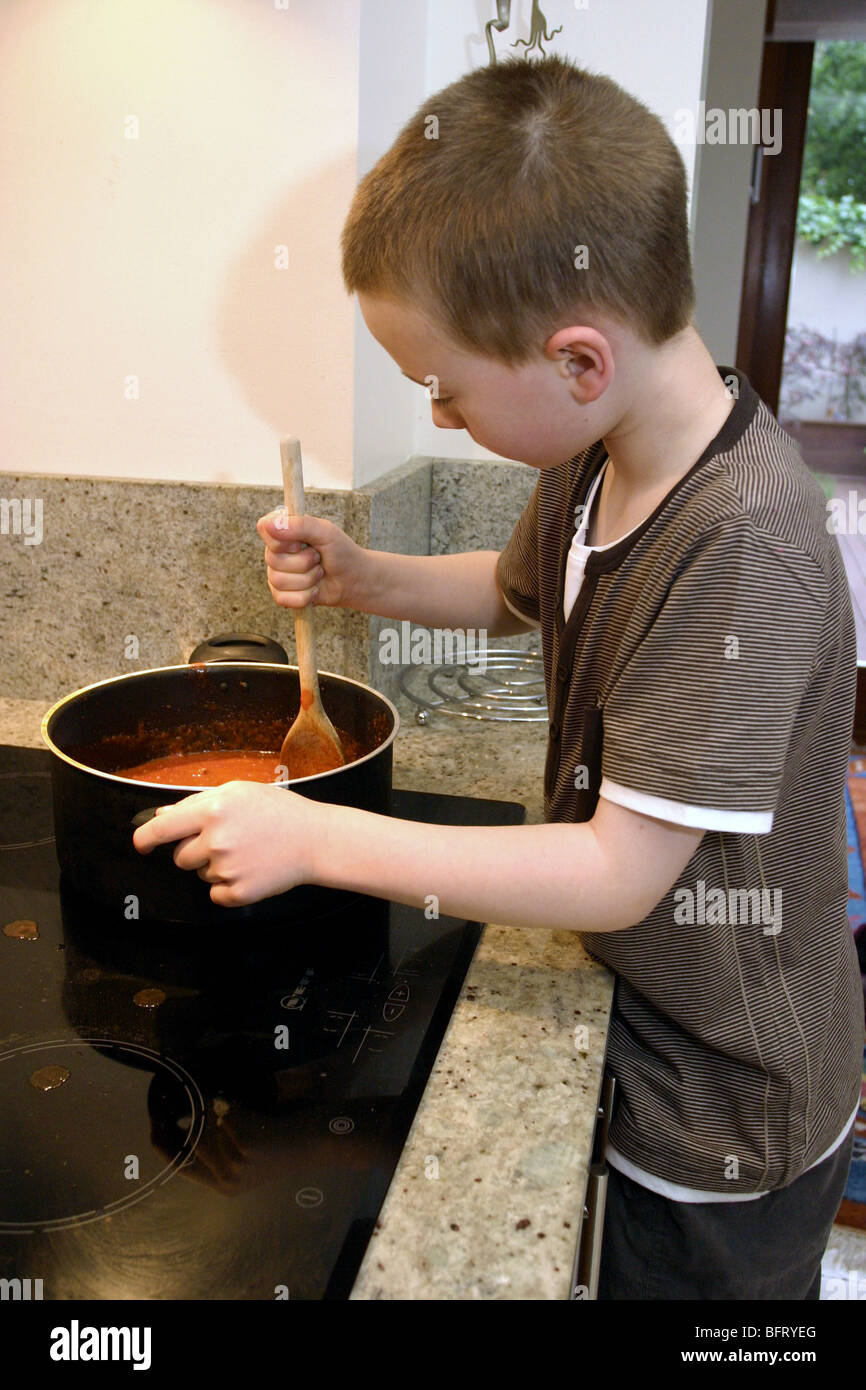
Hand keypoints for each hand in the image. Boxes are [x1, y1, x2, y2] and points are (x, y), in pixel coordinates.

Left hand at [131, 781, 320, 906]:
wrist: (316, 840)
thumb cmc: (279, 811)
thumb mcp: (239, 793)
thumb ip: (197, 803)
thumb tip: (161, 816)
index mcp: (212, 810)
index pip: (162, 829)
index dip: (145, 839)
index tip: (141, 844)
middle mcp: (215, 840)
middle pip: (180, 857)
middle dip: (194, 851)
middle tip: (227, 841)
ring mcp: (226, 869)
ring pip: (200, 875)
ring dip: (214, 867)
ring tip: (246, 852)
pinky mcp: (238, 893)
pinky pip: (216, 894)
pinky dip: (228, 887)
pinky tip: (251, 870)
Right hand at [256, 509, 367, 610]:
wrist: (353, 580)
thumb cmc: (340, 551)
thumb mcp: (326, 532)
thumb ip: (301, 525)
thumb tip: (271, 525)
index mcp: (283, 530)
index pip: (264, 528)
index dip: (283, 539)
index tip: (301, 543)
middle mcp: (275, 551)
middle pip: (273, 559)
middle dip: (304, 562)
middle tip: (318, 558)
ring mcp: (276, 573)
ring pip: (279, 581)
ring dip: (308, 579)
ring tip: (319, 573)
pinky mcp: (281, 594)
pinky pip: (283, 599)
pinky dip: (305, 596)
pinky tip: (314, 589)